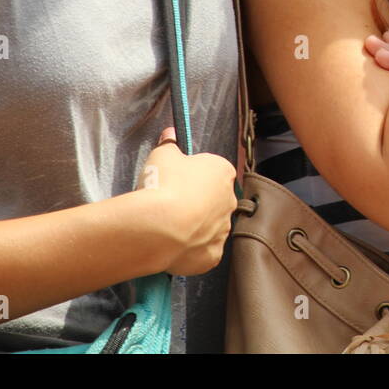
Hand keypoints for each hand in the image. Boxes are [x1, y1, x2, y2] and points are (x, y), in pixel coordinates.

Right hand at [137, 127, 238, 275]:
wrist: (159, 225)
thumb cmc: (164, 184)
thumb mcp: (162, 154)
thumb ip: (169, 143)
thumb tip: (170, 134)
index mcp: (223, 172)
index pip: (214, 171)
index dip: (195, 175)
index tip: (178, 180)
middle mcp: (229, 201)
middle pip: (215, 199)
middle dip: (198, 201)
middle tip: (172, 203)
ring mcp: (223, 230)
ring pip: (211, 226)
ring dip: (195, 226)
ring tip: (169, 226)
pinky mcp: (213, 255)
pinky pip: (204, 250)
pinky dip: (192, 249)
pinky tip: (174, 245)